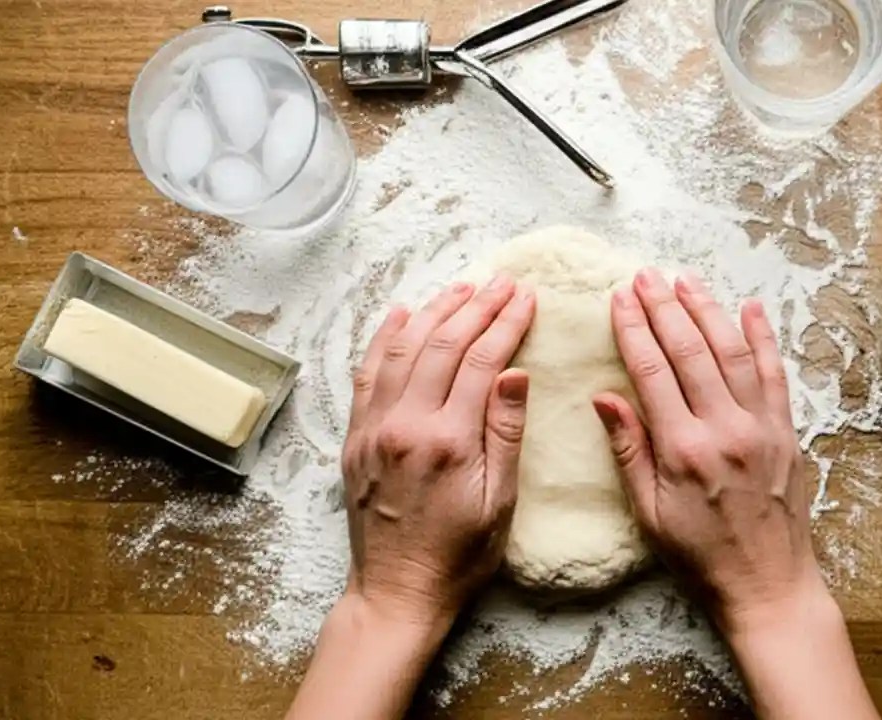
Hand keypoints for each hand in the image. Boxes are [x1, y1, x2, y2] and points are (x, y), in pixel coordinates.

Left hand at [290, 278, 535, 719]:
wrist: (398, 592)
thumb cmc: (460, 555)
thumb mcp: (500, 500)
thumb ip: (505, 431)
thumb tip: (515, 371)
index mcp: (448, 441)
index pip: (480, 361)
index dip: (506, 324)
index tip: (526, 298)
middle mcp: (405, 426)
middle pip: (442, 345)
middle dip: (475, 307)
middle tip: (501, 283)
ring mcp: (374, 429)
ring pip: (402, 350)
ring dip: (434, 312)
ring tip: (462, 288)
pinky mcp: (355, 439)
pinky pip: (367, 374)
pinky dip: (384, 339)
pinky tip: (402, 315)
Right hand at [592, 269, 815, 633]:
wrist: (767, 584)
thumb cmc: (700, 556)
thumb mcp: (649, 512)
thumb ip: (629, 450)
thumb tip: (605, 398)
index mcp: (684, 449)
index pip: (652, 371)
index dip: (633, 329)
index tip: (619, 299)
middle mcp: (725, 430)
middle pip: (691, 351)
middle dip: (665, 307)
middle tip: (645, 276)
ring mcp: (761, 427)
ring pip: (733, 352)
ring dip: (708, 311)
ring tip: (685, 280)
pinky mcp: (786, 432)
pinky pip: (774, 374)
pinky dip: (763, 338)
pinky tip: (751, 308)